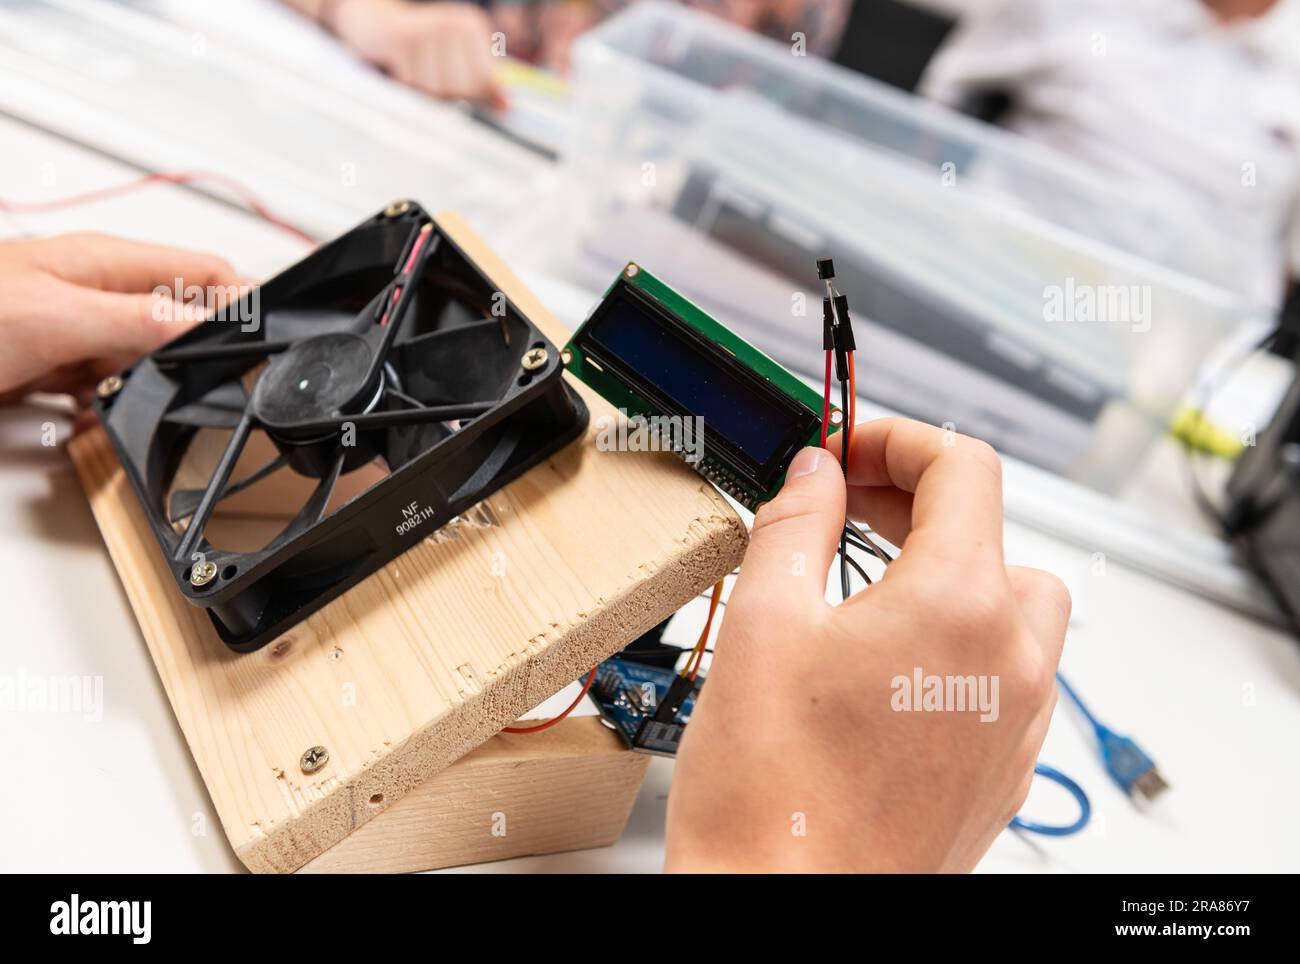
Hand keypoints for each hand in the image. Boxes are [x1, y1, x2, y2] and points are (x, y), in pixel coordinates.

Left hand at [0, 233, 238, 406]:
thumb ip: (138, 319)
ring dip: (137, 388)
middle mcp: (96, 293)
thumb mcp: (58, 317)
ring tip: (111, 398)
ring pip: (141, 362)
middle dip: (180, 360)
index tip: (251, 343)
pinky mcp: (54, 365)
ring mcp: (76, 330)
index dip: (236, 304)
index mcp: (105, 264)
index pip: (203, 272)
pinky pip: (101, 388)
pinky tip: (84, 413)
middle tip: (177, 385)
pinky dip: (100, 408)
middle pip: (176, 324)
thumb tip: (210, 324)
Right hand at [334, 0, 506, 108]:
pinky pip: (411, 87)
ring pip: (435, 92)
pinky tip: (396, 69)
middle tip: (425, 75)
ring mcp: (426, 30)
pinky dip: (402, 87)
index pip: (484, 82)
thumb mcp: (453, 60)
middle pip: (461, 90)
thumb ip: (481, 83)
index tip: (450, 82)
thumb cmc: (417, 48)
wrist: (369, 20)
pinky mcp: (400, 41)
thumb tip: (507, 106)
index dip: (469, 95)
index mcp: (470, 25)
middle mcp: (451, 23)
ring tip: (411, 72)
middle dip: (442, 95)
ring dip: (420, 92)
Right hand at [665, 418, 1068, 871]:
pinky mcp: (1002, 769)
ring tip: (872, 576)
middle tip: (845, 501)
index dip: (900, 440)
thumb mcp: (762, 622)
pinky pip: (1007, 673)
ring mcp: (1015, 722)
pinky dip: (961, 637)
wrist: (784, 908)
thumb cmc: (773, 794)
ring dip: (951, 568)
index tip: (849, 447)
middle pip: (994, 532)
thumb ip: (796, 524)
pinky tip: (890, 657)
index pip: (964, 471)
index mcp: (957, 607)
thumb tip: (814, 474)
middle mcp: (1008, 662)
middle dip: (918, 500)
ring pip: (1014, 604)